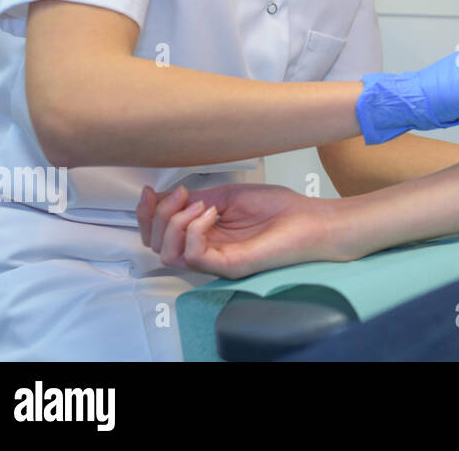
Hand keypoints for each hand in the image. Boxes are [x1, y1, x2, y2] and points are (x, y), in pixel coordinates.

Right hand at [136, 182, 340, 279]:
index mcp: (203, 234)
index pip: (159, 234)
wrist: (311, 219)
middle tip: (181, 196)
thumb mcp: (228, 194)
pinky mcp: (228, 266)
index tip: (151, 192)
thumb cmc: (279, 208)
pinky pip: (193, 256)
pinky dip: (193, 230)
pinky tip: (212, 214)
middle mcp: (205, 250)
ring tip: (202, 205)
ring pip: (168, 253)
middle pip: (157, 244)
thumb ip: (196, 198)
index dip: (147, 214)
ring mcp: (215, 260)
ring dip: (175, 222)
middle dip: (158, 215)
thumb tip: (164, 195)